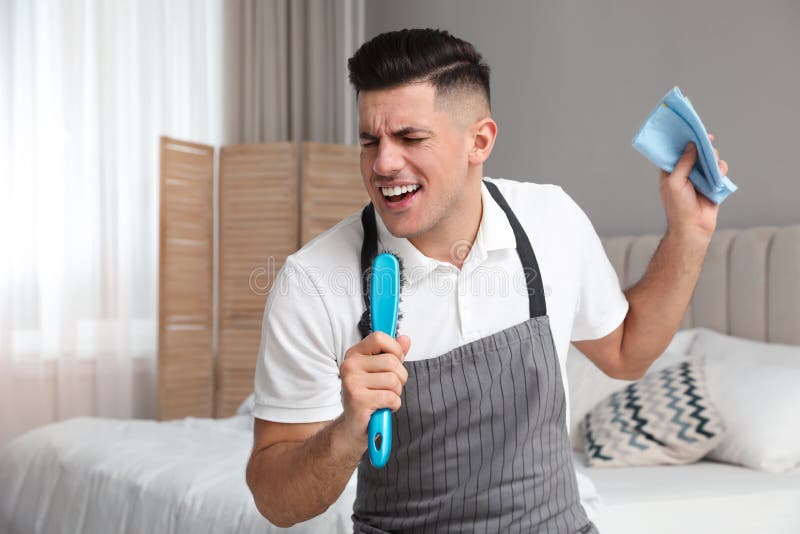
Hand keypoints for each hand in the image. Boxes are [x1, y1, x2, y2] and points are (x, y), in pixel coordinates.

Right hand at [339, 332, 410, 450]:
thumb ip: (393, 354)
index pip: (379, 338)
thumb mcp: (380, 372)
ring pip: (393, 380)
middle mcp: (350, 365)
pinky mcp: (358, 400)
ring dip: (396, 393)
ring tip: (384, 398)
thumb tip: (405, 339)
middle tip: (389, 388)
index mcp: (354, 355)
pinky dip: (393, 405)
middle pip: (392, 361)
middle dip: (400, 377)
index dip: (395, 349)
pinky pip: (391, 397)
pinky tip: (383, 408)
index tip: (396, 361)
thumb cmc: (368, 397)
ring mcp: (352, 382)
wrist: (354, 427)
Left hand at [659, 133, 728, 240]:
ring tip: (712, 164)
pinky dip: (721, 170)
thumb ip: (683, 163)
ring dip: (713, 158)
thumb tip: (691, 145)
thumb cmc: (678, 207)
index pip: (676, 151)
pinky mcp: (713, 184)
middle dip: (702, 146)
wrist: (693, 227)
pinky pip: (719, 170)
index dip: (682, 140)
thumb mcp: (675, 182)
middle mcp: (685, 172)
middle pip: (696, 152)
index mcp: (671, 171)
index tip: (689, 129)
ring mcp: (699, 178)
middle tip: (707, 141)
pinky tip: (718, 176)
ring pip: (709, 159)